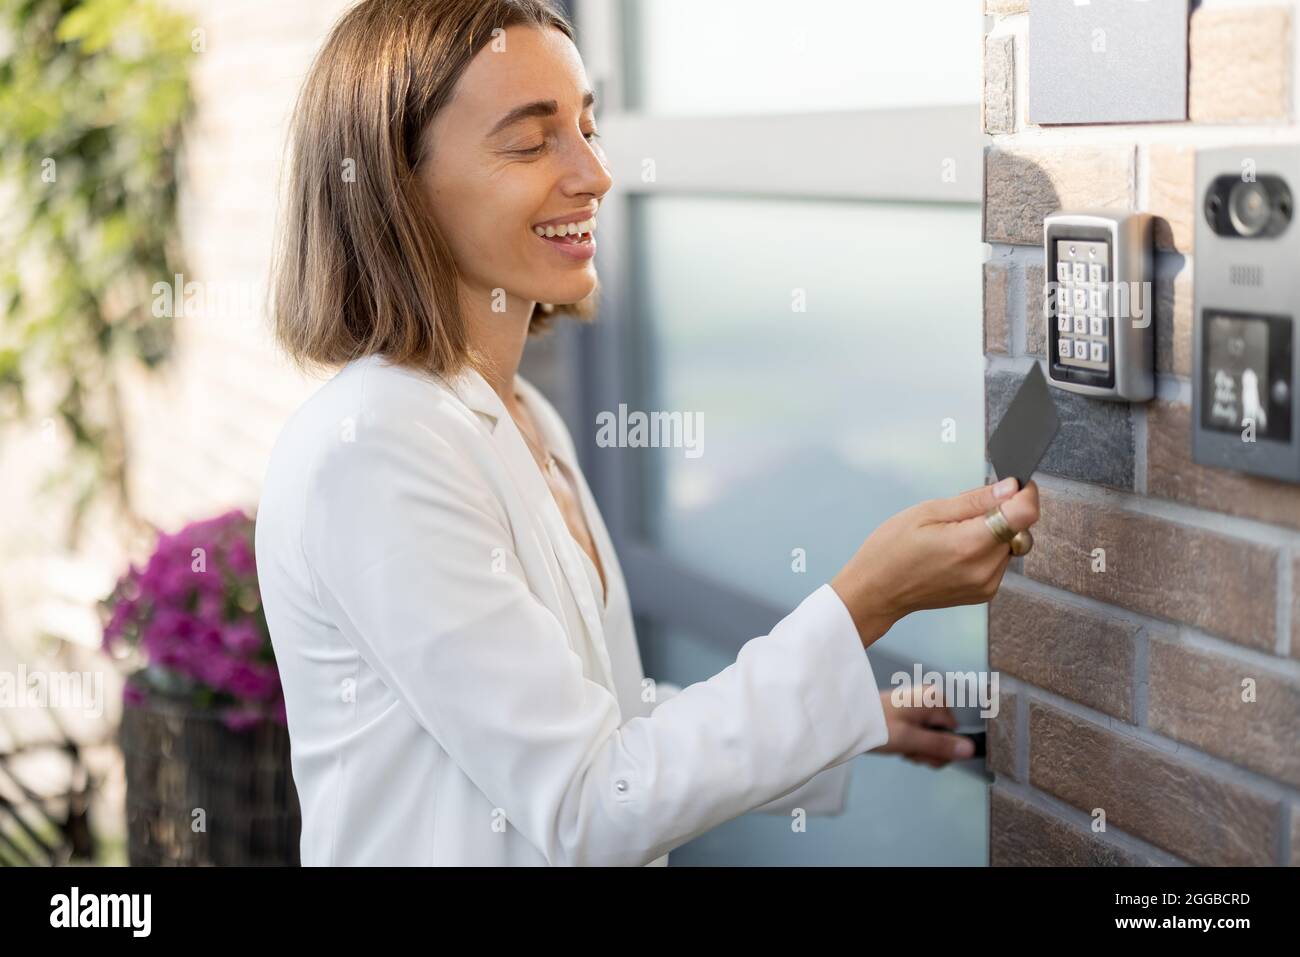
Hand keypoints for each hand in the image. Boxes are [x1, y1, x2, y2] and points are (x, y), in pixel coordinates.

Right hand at [831, 477, 1039, 647]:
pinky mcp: (984, 593)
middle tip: (963, 513)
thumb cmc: (890, 550)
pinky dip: (986, 549)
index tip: (1012, 485)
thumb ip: (974, 500)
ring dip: (994, 532)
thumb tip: (1010, 487)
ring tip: (955, 534)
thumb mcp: (927, 512)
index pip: (1025, 514)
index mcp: (970, 545)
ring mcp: (986, 585)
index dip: (1024, 494)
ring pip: (1011, 544)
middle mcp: (984, 569)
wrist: (876, 592)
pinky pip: (999, 561)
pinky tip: (957, 550)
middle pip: (1019, 528)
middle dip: (1001, 512)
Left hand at [871, 689, 974, 768]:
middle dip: (926, 750)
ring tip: (899, 746)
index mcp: (935, 699)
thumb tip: (969, 750)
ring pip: (930, 737)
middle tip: (907, 751)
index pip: (954, 734)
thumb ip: (941, 746)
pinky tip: (896, 743)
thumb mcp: (910, 740)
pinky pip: (919, 732)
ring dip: (916, 748)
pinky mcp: (909, 711)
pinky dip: (909, 742)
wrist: (849, 719)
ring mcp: (919, 704)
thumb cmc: (877, 726)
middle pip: (943, 736)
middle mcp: (930, 698)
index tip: (920, 753)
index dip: (939, 750)